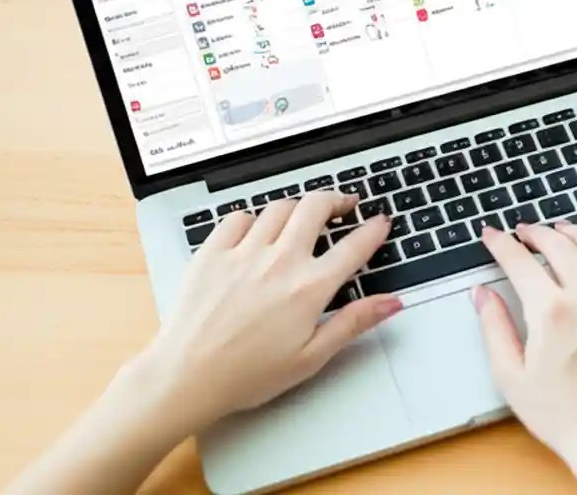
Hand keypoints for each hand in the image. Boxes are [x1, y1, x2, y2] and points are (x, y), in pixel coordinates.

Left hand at [144, 192, 403, 427]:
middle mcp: (279, 261)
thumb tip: (390, 303)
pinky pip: (238, 217)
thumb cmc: (247, 375)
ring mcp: (243, 252)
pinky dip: (252, 218)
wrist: (185, 377)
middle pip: (315, 207)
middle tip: (343, 206)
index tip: (380, 222)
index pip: (354, 246)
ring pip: (279, 208)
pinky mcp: (211, 253)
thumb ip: (353, 323)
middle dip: (336, 200)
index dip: (373, 229)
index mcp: (309, 288)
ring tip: (301, 217)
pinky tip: (255, 231)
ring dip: (297, 208)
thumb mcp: (311, 357)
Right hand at [473, 224, 576, 494]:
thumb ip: (494, 328)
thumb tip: (482, 296)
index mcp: (551, 311)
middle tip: (525, 231)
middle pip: (561, 247)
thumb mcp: (512, 376)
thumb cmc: (565, 416)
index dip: (502, 244)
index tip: (493, 235)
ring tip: (566, 229)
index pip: (519, 262)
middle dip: (538, 233)